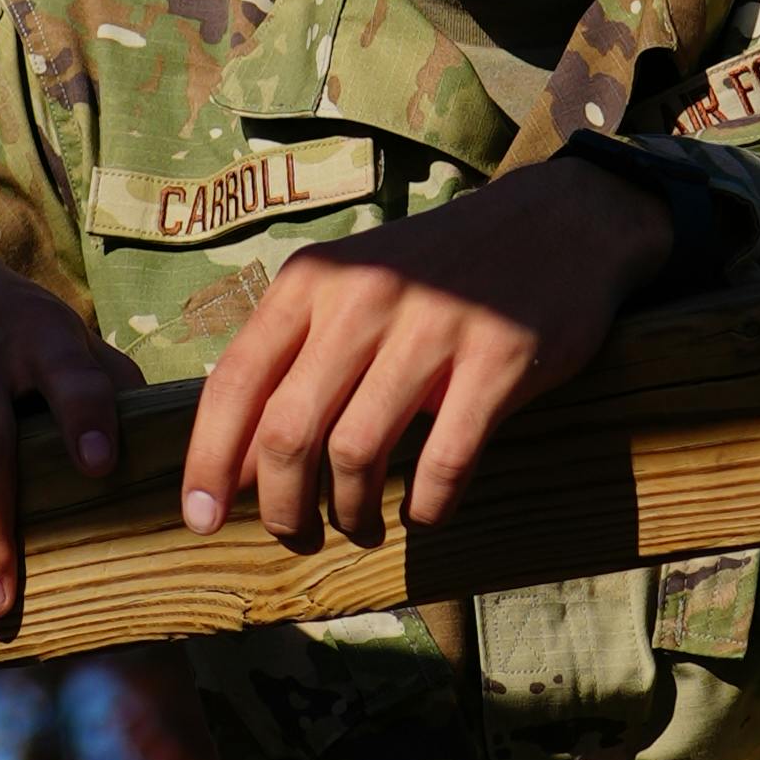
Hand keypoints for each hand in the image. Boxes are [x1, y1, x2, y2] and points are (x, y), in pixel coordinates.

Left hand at [184, 164, 672, 556]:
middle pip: (289, 431)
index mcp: (314, 279)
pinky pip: (442, 463)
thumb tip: (237, 468)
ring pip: (358, 454)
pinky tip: (426, 511)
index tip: (200, 520)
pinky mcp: (499, 359)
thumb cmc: (437, 273)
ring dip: (351, 512)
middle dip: (280, 506)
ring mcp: (435, 326)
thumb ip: (294, 361)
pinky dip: (426, 505)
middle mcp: (365, 296)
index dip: (208, 462)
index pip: (236, 382)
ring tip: (359, 526)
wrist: (558, 223)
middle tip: (294, 535)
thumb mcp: (352, 290)